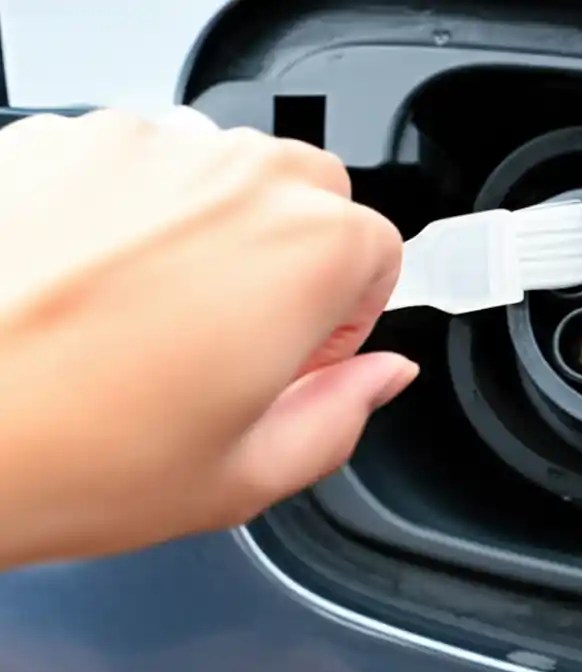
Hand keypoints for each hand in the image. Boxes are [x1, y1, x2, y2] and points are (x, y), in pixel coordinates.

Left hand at [0, 109, 411, 567]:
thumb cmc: (66, 454)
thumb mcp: (244, 477)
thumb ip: (342, 417)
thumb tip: (381, 378)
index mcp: (306, 251)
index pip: (382, 253)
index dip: (349, 319)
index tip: (301, 360)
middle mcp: (232, 176)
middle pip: (309, 193)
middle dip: (293, 258)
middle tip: (233, 339)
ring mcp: (138, 147)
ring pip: (217, 172)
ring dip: (210, 231)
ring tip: (146, 320)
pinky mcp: (53, 138)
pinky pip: (125, 166)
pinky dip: (123, 214)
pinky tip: (85, 290)